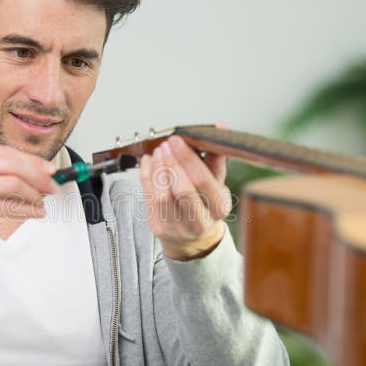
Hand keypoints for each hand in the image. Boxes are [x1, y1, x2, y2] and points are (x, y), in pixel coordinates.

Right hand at [0, 141, 57, 286]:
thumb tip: (34, 173)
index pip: (7, 152)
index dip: (33, 161)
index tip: (50, 171)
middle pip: (14, 164)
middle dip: (39, 176)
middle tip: (53, 187)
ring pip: (14, 184)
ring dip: (35, 195)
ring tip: (42, 204)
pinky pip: (8, 207)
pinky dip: (27, 210)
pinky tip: (34, 214)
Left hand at [139, 126, 231, 260]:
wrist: (193, 237)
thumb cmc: (205, 204)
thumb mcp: (216, 182)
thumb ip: (215, 156)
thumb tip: (218, 127)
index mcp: (219, 208)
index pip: (204, 181)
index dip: (188, 159)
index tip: (178, 141)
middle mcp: (200, 222)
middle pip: (182, 189)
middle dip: (172, 162)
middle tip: (167, 145)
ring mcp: (177, 228)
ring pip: (162, 196)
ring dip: (158, 169)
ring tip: (159, 152)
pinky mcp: (159, 229)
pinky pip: (148, 199)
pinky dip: (146, 176)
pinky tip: (149, 162)